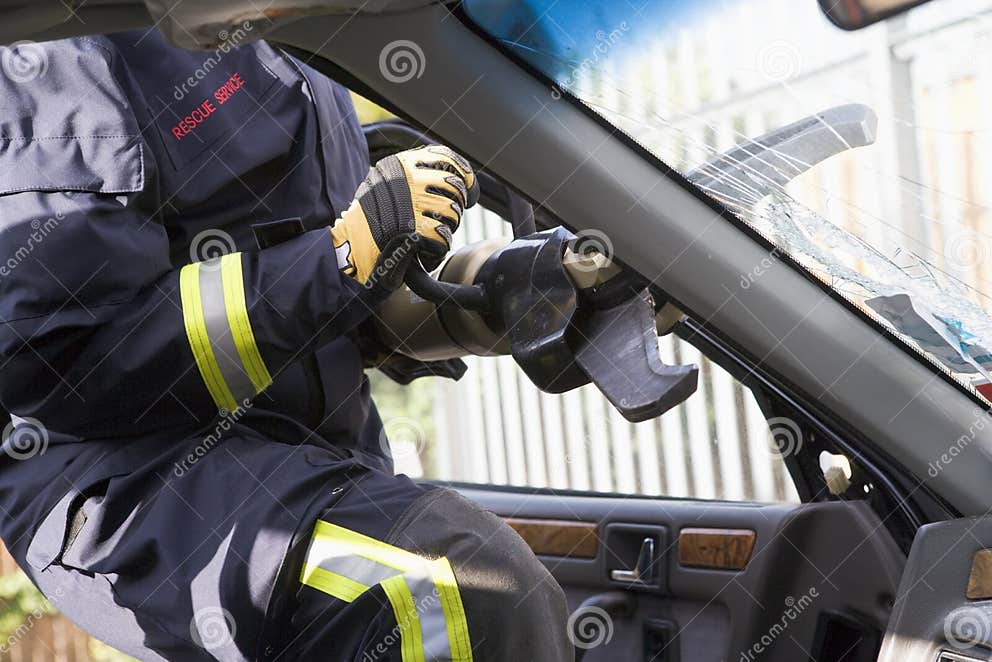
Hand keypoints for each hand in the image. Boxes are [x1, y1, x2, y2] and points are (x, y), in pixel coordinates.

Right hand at [330, 145, 478, 291]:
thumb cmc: (374, 223)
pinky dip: (435, 250)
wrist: (349, 252)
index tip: (468, 186)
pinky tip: (421, 251)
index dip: (463, 172)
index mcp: (398, 165)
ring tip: (425, 236)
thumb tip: (465, 178)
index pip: (445, 157)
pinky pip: (443, 239)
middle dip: (454, 207)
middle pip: (454, 187)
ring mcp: (408, 204)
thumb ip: (419, 177)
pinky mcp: (412, 230)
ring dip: (444, 230)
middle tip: (439, 220)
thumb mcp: (390, 188)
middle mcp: (404, 180)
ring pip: (452, 214)